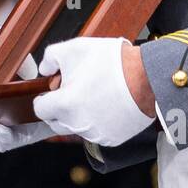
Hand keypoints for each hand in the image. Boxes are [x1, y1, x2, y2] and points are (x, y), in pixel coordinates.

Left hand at [32, 37, 155, 147]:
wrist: (147, 76)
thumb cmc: (111, 62)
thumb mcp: (73, 48)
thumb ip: (49, 58)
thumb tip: (44, 70)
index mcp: (64, 105)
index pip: (40, 109)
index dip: (45, 96)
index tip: (56, 89)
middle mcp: (77, 125)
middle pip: (56, 122)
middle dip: (60, 108)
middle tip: (76, 89)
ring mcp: (95, 134)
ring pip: (76, 128)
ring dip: (79, 115)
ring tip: (95, 94)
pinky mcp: (111, 139)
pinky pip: (95, 133)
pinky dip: (97, 122)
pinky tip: (107, 105)